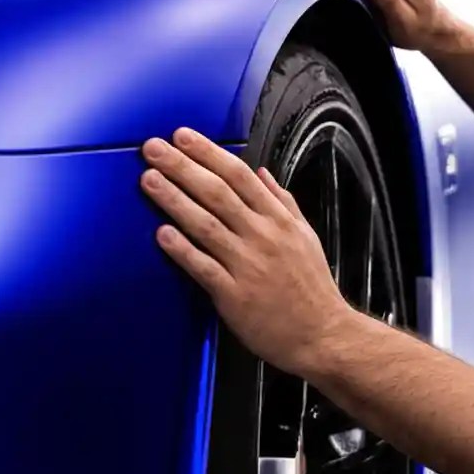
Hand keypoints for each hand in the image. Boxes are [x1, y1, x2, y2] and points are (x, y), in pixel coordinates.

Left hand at [140, 127, 358, 376]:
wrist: (323, 336)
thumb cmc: (312, 288)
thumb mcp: (306, 236)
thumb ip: (283, 202)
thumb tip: (262, 173)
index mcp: (279, 219)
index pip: (239, 175)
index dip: (208, 153)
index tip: (183, 137)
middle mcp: (263, 236)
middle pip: (217, 192)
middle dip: (182, 166)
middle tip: (153, 148)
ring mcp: (248, 265)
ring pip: (206, 224)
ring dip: (174, 199)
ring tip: (149, 179)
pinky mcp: (234, 295)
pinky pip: (204, 267)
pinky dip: (183, 250)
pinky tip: (162, 234)